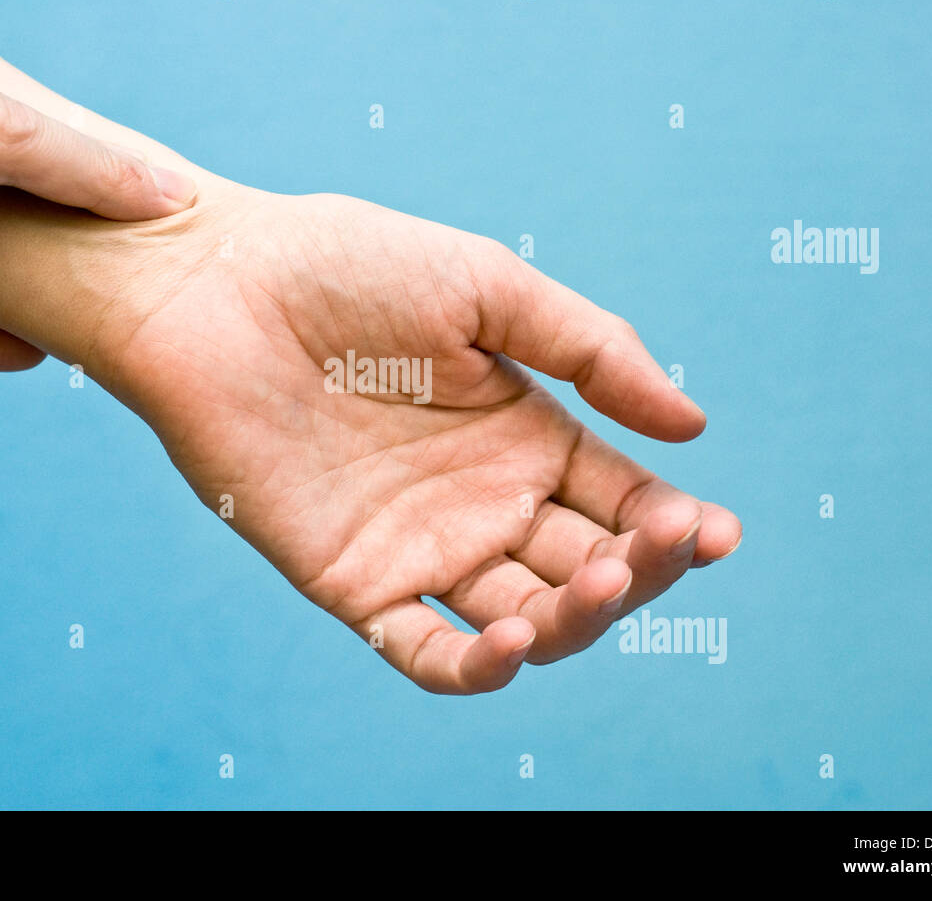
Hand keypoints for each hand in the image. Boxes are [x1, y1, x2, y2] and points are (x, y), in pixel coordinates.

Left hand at [92, 187, 742, 693]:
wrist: (215, 286)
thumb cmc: (344, 265)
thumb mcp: (487, 286)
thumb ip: (590, 350)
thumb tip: (694, 426)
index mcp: (524, 434)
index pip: (621, 500)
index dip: (674, 526)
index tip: (716, 533)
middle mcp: (482, 501)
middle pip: (587, 569)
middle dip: (636, 573)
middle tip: (652, 552)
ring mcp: (421, 547)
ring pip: (523, 619)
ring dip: (573, 622)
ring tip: (595, 584)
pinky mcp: (352, 582)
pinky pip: (423, 649)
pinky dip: (473, 666)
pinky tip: (511, 644)